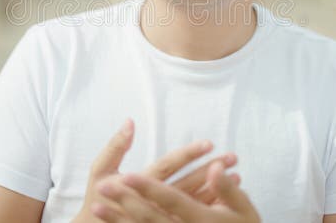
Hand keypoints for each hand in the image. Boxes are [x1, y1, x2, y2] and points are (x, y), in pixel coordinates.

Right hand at [73, 119, 238, 221]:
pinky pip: (192, 217)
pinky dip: (210, 206)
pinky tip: (226, 197)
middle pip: (188, 184)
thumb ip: (115, 146)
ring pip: (195, 203)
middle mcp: (152, 202)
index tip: (209, 143)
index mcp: (138, 183)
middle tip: (233, 157)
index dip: (188, 154)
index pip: (168, 166)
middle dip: (212, 170)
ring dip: (217, 190)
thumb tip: (130, 121)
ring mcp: (161, 216)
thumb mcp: (100, 171)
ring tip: (238, 176)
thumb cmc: (97, 199)